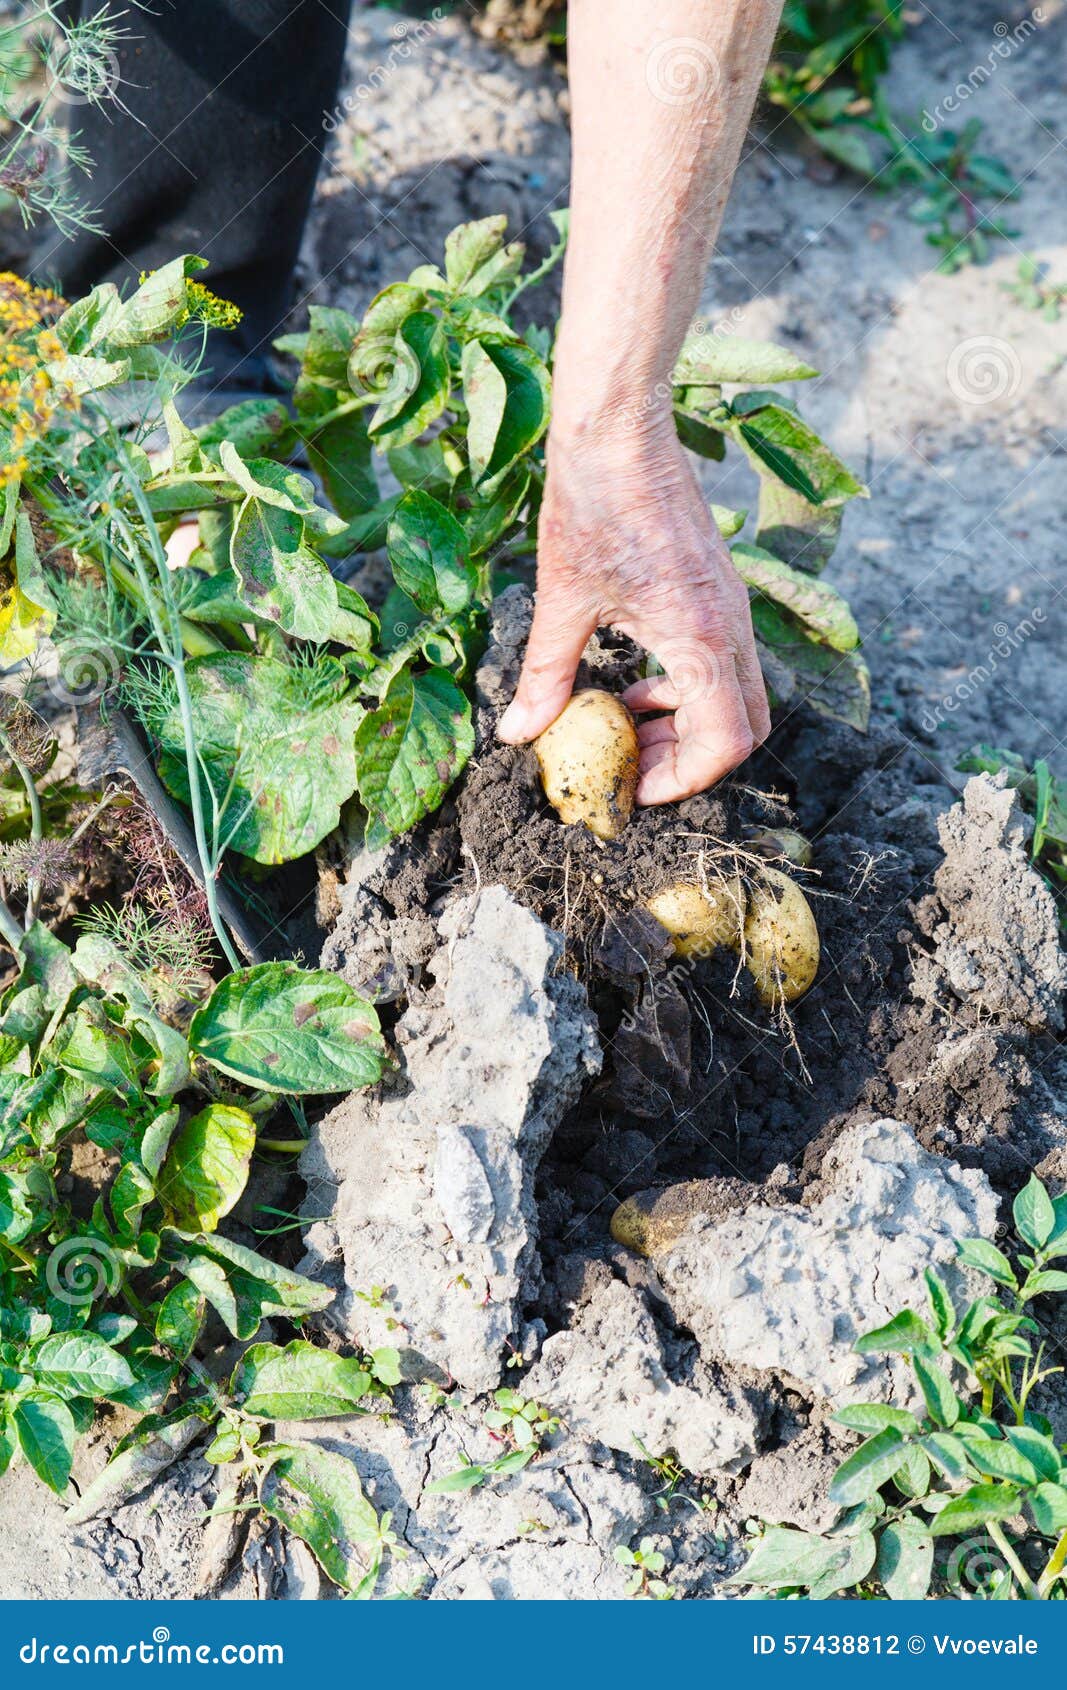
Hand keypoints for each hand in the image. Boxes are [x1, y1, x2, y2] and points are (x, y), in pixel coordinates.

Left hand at [496, 425, 770, 804]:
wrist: (620, 425)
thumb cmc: (592, 503)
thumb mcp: (561, 599)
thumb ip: (545, 676)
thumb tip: (518, 733)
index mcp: (702, 636)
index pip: (725, 743)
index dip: (681, 780)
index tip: (629, 787)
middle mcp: (731, 626)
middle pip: (743, 731)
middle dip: (688, 761)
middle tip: (626, 767)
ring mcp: (732, 607)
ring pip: (735, 699)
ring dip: (684, 726)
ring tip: (620, 727)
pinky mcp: (719, 592)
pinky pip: (722, 664)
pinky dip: (685, 689)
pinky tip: (632, 682)